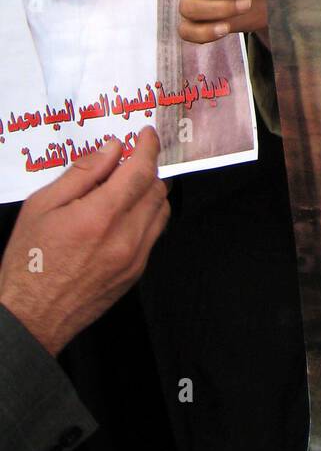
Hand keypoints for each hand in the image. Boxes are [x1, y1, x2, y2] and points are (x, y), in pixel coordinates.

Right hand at [0, 129, 168, 356]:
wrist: (32, 316)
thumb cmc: (30, 261)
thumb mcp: (42, 206)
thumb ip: (83, 173)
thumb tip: (113, 149)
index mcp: (100, 216)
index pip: (141, 170)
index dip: (149, 146)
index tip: (147, 134)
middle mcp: (125, 237)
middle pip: (157, 188)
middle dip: (147, 168)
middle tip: (128, 162)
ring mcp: (135, 257)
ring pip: (161, 211)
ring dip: (150, 192)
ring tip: (125, 189)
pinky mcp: (136, 272)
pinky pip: (154, 234)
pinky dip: (147, 216)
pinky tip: (124, 216)